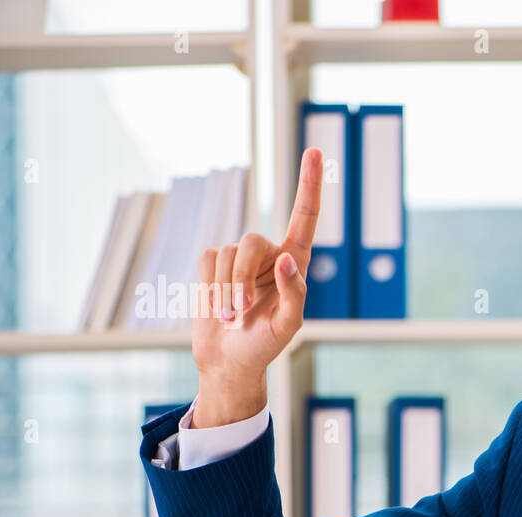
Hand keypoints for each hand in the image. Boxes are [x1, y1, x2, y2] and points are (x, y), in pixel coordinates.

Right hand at [192, 147, 321, 385]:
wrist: (230, 359)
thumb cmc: (266, 344)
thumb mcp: (289, 325)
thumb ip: (295, 292)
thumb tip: (286, 258)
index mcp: (296, 262)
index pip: (305, 217)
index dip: (309, 184)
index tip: (314, 151)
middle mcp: (270, 254)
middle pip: (251, 241)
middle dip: (242, 278)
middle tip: (243, 310)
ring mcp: (240, 258)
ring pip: (227, 252)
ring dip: (226, 289)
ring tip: (233, 317)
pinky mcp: (213, 265)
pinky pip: (207, 260)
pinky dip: (210, 287)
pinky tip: (218, 308)